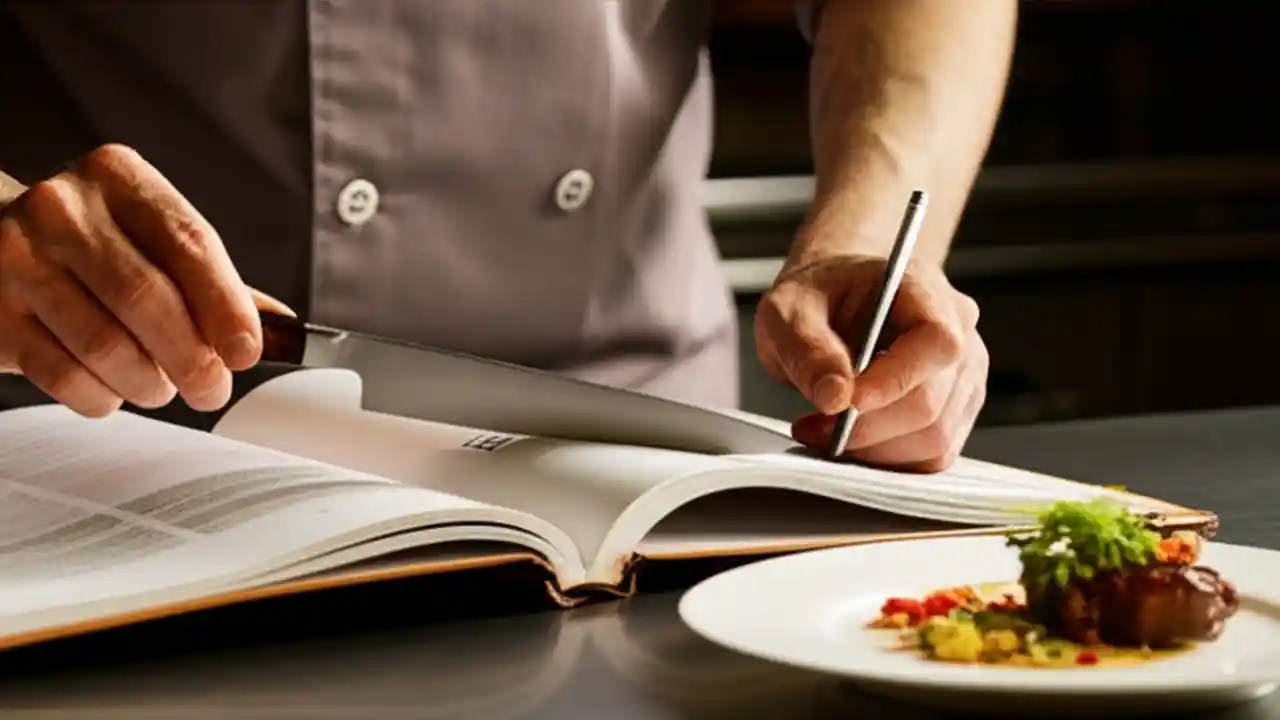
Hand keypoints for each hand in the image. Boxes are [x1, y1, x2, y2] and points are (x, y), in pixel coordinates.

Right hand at [0, 144, 279, 416]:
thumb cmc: (98, 245)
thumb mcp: (156, 239)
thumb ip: (214, 281)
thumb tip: (282, 331)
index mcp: (119, 178)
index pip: (189, 244)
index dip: (225, 306)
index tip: (246, 352)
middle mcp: (63, 209)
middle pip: (146, 298)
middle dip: (192, 359)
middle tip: (211, 388)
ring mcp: (17, 258)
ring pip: (105, 345)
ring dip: (148, 382)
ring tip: (161, 387)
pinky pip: (62, 374)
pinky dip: (102, 395)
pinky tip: (114, 389)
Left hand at [754, 254, 987, 471]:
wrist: (834, 296)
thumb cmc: (818, 295)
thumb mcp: (790, 309)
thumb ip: (807, 349)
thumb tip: (835, 397)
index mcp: (925, 290)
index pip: (936, 343)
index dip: (892, 383)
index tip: (842, 403)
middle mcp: (959, 331)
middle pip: (930, 403)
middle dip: (866, 428)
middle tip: (813, 426)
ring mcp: (964, 373)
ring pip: (934, 438)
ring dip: (874, 450)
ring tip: (826, 431)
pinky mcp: (956, 408)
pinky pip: (933, 453)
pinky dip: (889, 459)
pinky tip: (854, 440)